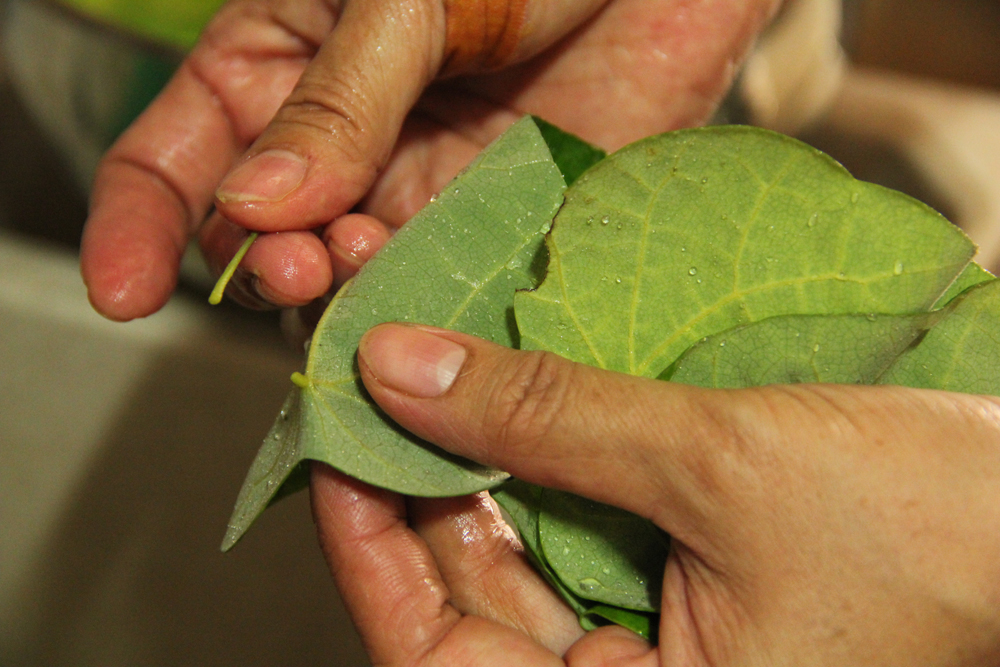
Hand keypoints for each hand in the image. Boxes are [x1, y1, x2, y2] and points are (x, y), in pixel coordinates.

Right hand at [79, 0, 779, 319]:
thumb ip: (337, 104)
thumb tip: (257, 206)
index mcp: (281, 74)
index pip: (178, 161)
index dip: (140, 227)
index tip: (124, 292)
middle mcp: (339, 154)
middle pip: (263, 246)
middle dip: (264, 272)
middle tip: (295, 267)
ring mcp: (416, 201)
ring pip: (351, 288)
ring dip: (346, 302)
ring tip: (365, 267)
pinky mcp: (495, 236)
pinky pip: (444, 300)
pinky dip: (427, 322)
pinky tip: (430, 313)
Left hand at [311, 323, 999, 665]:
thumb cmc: (932, 531)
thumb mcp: (720, 466)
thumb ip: (551, 418)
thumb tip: (405, 369)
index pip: (438, 656)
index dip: (369, 548)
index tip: (337, 443)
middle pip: (469, 598)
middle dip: (418, 484)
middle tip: (378, 384)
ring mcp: (656, 643)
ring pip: (518, 557)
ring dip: (475, 463)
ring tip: (431, 373)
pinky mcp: (681, 587)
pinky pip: (578, 531)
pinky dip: (540, 464)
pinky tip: (510, 397)